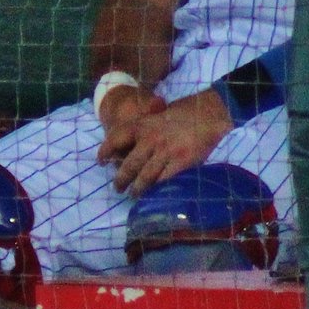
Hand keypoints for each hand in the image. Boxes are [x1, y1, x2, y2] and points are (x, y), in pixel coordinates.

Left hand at [104, 88, 232, 196]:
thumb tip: (127, 149)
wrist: (208, 113)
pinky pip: (164, 180)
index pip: (115, 139)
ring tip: (133, 195)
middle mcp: (150, 139)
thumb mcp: (156, 116)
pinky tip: (154, 193)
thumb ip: (142, 130)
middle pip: (129, 165)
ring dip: (137, 189)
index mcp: (142, 125)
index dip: (105, 152)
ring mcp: (166, 151)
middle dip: (120, 180)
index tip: (101, 162)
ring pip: (144, 177)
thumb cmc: (181, 113)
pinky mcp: (181, 162)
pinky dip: (157, 189)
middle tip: (118, 188)